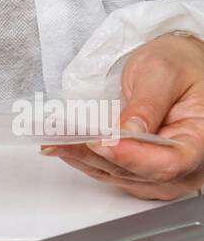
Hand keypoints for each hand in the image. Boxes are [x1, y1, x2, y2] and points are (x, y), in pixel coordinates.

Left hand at [42, 34, 203, 198]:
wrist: (176, 68)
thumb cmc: (179, 65)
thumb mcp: (162, 73)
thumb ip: (147, 104)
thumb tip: (128, 132)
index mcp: (199, 141)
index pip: (168, 163)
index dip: (132, 157)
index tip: (101, 142)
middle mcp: (184, 167)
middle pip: (137, 173)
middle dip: (95, 154)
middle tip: (60, 138)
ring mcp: (161, 174)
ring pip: (118, 175)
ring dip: (82, 157)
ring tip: (52, 140)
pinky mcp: (140, 171)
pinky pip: (111, 170)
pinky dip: (85, 157)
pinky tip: (62, 145)